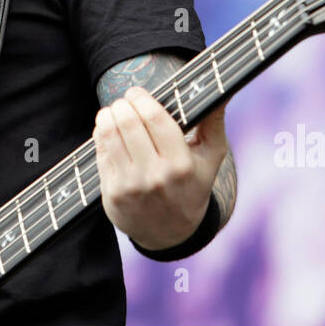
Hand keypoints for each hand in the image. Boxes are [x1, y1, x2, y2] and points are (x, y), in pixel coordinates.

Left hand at [93, 86, 228, 250]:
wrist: (171, 234)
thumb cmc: (192, 185)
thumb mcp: (210, 158)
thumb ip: (214, 122)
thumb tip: (224, 91)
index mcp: (182, 165)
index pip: (155, 120)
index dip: (142, 99)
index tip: (137, 92)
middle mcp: (155, 177)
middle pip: (129, 123)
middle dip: (122, 104)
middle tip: (124, 101)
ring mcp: (131, 187)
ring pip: (110, 135)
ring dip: (107, 116)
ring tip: (113, 112)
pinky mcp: (112, 194)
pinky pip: (100, 153)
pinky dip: (101, 135)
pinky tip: (107, 131)